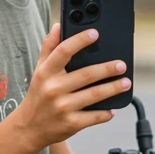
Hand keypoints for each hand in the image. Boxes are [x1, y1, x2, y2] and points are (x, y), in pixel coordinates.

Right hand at [13, 23, 129, 149]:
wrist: (29, 128)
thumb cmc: (38, 94)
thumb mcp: (39, 70)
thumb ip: (49, 47)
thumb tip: (59, 25)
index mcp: (46, 73)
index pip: (63, 51)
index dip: (80, 40)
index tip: (95, 33)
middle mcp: (53, 89)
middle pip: (86, 74)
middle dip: (108, 69)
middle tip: (122, 65)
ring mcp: (63, 107)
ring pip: (95, 95)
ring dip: (113, 88)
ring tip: (125, 83)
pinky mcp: (71, 124)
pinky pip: (94, 116)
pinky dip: (106, 112)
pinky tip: (113, 107)